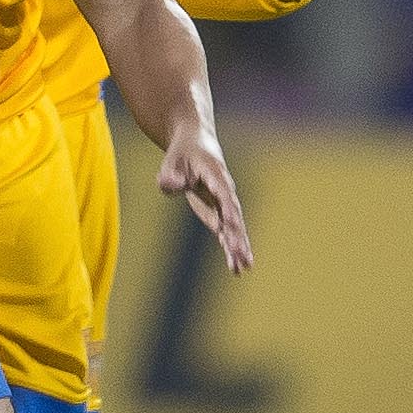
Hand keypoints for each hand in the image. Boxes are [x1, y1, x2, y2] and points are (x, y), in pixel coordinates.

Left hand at [157, 124, 251, 273]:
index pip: (225, 196)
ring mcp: (223, 203)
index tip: (234, 226)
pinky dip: (229, 248)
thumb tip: (172, 186)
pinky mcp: (218, 212)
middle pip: (234, 216)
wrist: (195, 144)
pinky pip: (226, 232)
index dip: (230, 211)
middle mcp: (225, 191)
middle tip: (243, 256)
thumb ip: (170, 176)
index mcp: (216, 175)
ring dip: (237, 248)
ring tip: (242, 269)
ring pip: (233, 228)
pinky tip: (234, 267)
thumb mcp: (171, 161)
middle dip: (238, 237)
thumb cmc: (182, 153)